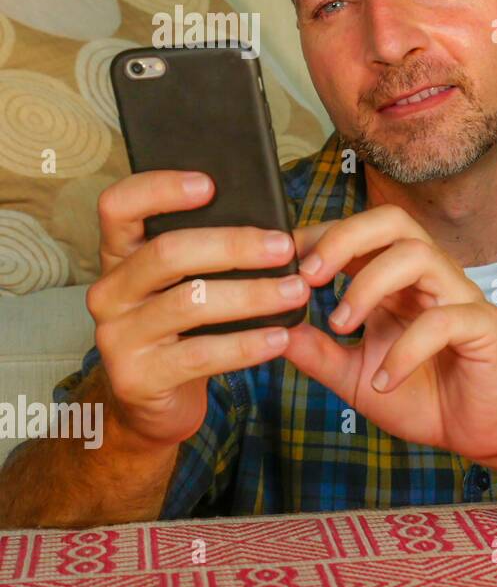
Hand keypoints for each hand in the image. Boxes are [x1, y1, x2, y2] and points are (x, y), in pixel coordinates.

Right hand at [86, 170, 309, 447]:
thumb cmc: (184, 329)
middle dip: (234, 247)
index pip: (119, 206)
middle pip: (168, 252)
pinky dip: (246, 345)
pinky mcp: (137, 377)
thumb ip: (209, 253)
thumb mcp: (186, 284)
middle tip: (285, 248)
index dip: (159, 190)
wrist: (156, 401)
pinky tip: (281, 337)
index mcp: (120, 256)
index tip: (209, 184)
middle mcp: (110, 291)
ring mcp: (117, 335)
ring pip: (190, 303)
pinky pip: (200, 354)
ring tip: (296, 292)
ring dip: (252, 295)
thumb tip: (272, 227)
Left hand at [283, 205, 496, 461]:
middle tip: (309, 276)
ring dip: (370, 285)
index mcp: (399, 280)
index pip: (363, 232)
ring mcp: (460, 297)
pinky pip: (444, 322)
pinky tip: (384, 381)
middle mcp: (430, 278)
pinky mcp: (485, 327)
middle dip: (345, 238)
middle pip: (394, 222)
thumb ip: (319, 354)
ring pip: (419, 255)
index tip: (284, 263)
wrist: (478, 432)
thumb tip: (274, 332)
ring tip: (341, 325)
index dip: (322, 236)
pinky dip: (405, 350)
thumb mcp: (355, 377)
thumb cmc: (423, 397)